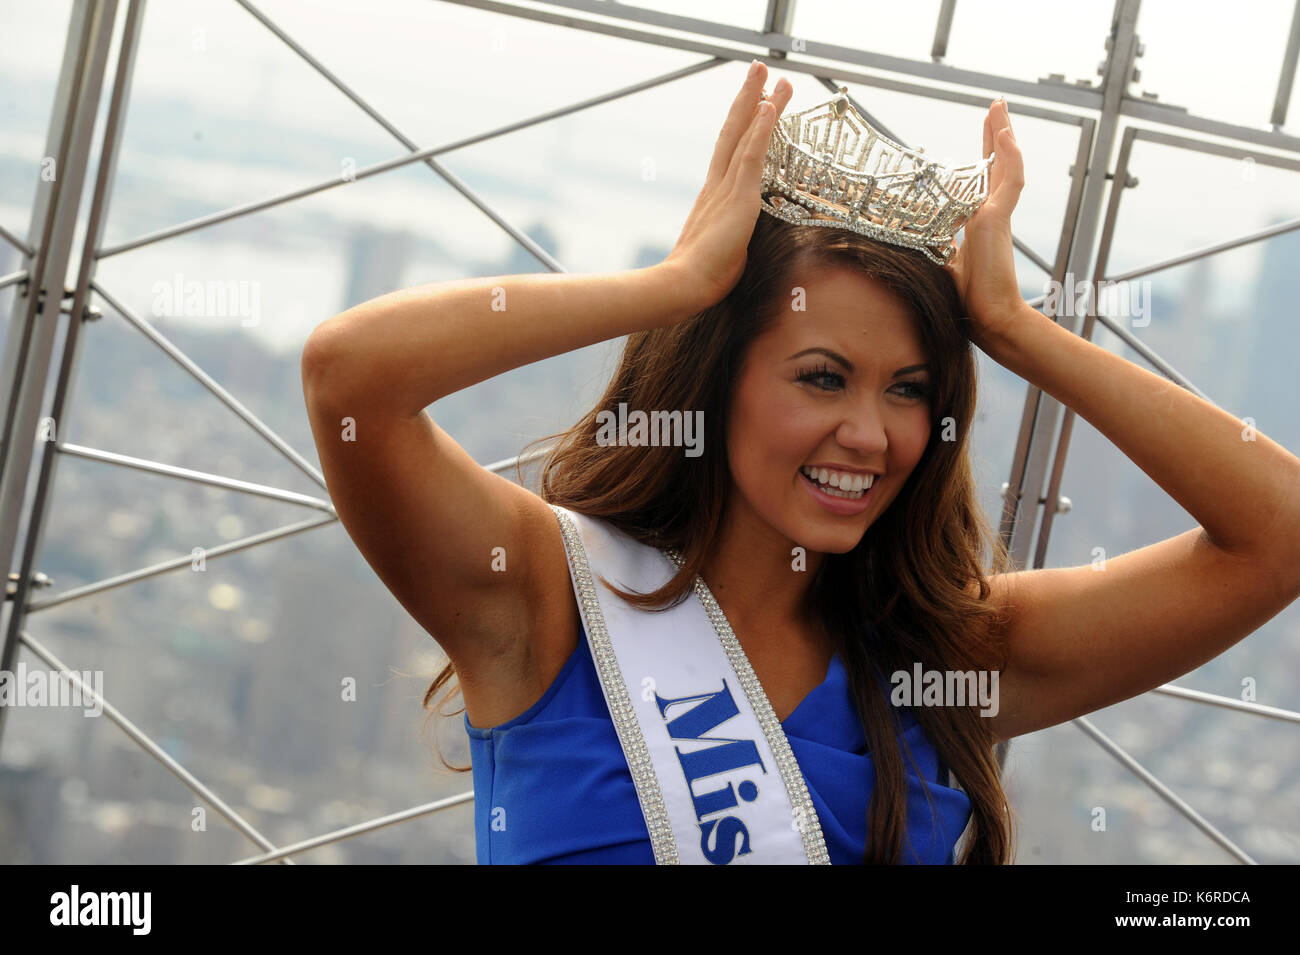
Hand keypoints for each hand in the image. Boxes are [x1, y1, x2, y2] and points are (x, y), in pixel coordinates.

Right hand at [662, 60, 794, 310]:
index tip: (755, 103)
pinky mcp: (737, 198)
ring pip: (744, 135)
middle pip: (734, 132)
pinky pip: (751, 155)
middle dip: (748, 99)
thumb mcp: (725, 255)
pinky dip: (761, 129)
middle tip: (760, 71)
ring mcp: (726, 189)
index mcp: (712, 198)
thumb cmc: (700, 281)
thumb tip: (742, 250)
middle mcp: (717, 186)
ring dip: (760, 102)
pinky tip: (769, 105)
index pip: (731, 153)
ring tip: (772, 76)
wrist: (681, 286)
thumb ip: (734, 242)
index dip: (743, 127)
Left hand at [944, 98, 1028, 349]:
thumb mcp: (942, 265)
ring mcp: (996, 215)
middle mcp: (990, 215)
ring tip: (999, 108)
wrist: (988, 318)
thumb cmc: (966, 300)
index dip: (983, 160)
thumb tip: (913, 245)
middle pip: (995, 166)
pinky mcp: (999, 219)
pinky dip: (1009, 156)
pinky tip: (1005, 133)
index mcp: (979, 224)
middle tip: (995, 109)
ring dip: (1002, 135)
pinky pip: (1009, 181)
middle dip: (993, 137)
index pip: (982, 183)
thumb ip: (936, 249)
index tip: (983, 140)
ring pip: (1005, 166)